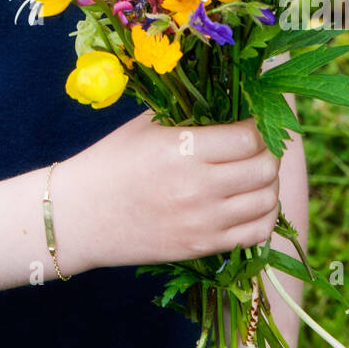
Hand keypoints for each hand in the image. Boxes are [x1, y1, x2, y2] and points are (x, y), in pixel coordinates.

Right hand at [63, 111, 279, 271]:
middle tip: (258, 146)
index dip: (258, 126)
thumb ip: (188, 114)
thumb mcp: (146, 127)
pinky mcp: (202, 247)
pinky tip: (250, 203)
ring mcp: (203, 221)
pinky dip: (263, 216)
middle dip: (269, 153)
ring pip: (267, 201)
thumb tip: (229, 100)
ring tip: (254, 173)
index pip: (248, 137)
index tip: (252, 120)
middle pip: (265, 168)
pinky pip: (256, 233)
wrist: (79, 216)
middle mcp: (198, 187)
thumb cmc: (110, 162)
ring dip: (268, 183)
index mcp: (182, 148)